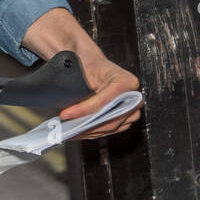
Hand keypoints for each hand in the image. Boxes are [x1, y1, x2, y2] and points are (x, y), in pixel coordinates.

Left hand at [20, 6, 141, 140]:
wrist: (94, 67)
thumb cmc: (91, 67)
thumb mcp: (85, 74)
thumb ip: (81, 93)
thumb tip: (69, 115)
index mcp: (127, 82)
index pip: (105, 101)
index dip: (84, 110)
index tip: (65, 114)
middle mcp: (134, 98)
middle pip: (110, 119)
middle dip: (85, 125)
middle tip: (65, 127)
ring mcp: (131, 111)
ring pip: (108, 128)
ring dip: (86, 131)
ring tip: (67, 132)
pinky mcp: (124, 120)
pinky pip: (107, 130)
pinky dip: (91, 132)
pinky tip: (76, 132)